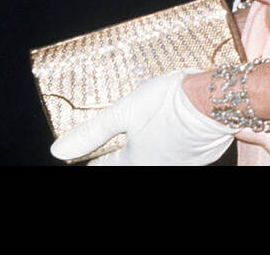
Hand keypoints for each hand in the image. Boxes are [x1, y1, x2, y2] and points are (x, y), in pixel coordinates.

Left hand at [51, 70, 235, 165]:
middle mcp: (156, 166)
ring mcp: (179, 162)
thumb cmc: (165, 105)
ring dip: (141, 153)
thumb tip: (58, 151)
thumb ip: (91, 132)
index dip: (93, 162)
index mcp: (135, 160)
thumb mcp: (122, 113)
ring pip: (152, 160)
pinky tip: (163, 137)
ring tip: (134, 144)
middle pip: (131, 164)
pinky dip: (162, 147)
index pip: (106, 166)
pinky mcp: (197, 155)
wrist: (212, 102)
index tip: (82, 162)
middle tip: (106, 155)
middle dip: (117, 159)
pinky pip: (172, 155)